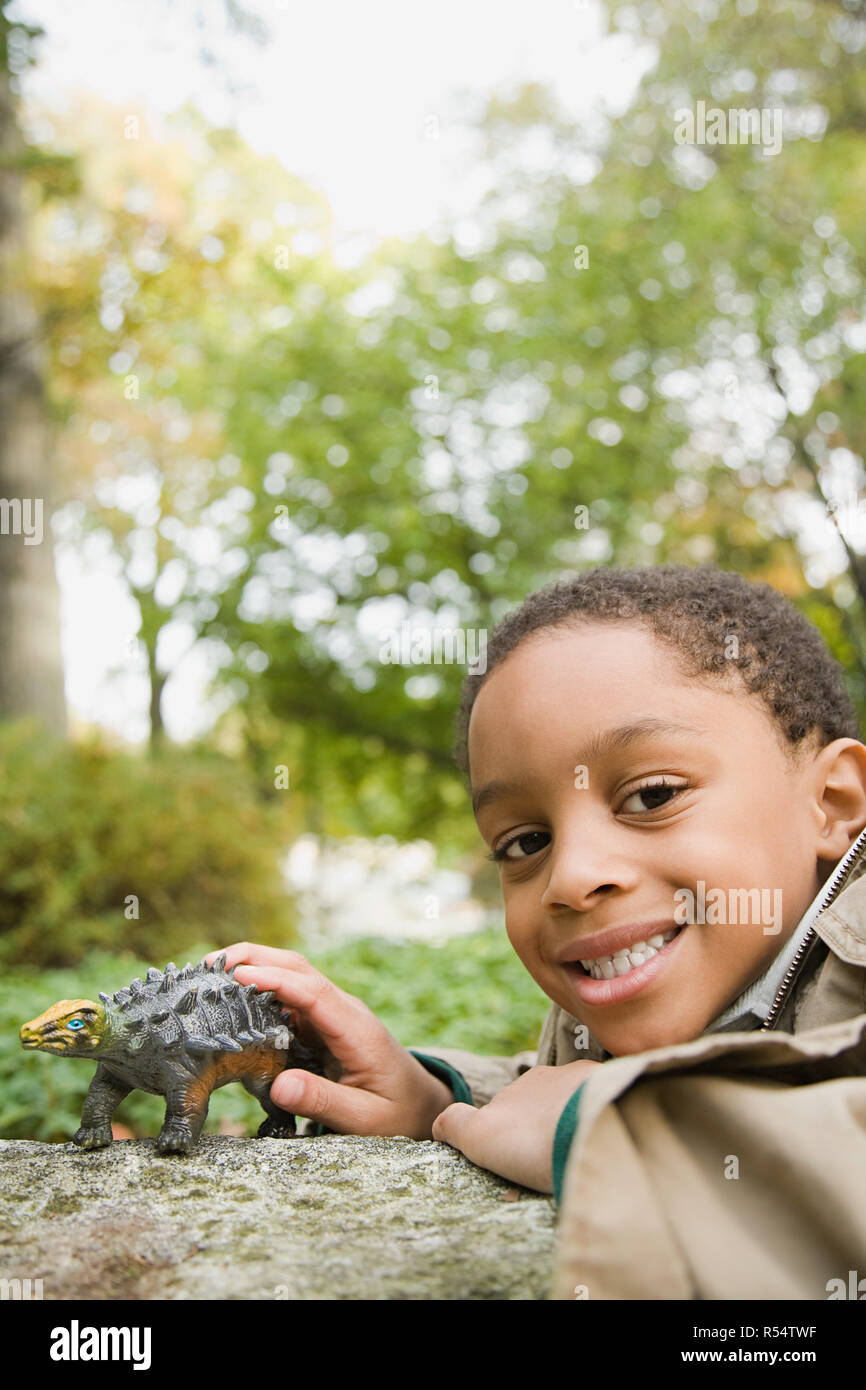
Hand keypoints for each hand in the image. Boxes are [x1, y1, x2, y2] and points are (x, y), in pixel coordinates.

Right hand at [205, 944, 454, 1139]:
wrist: (420, 1106)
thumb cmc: (396, 1113)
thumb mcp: (365, 1119)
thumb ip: (324, 1102)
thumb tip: (281, 1086)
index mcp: (356, 1029)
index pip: (313, 992)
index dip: (274, 980)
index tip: (236, 977)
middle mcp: (343, 1012)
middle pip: (298, 969)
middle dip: (255, 958)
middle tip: (208, 966)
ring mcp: (331, 1014)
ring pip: (290, 977)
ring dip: (253, 969)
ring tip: (207, 977)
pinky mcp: (320, 1024)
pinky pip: (288, 999)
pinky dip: (258, 991)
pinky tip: (229, 1000)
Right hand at [432, 1061, 601, 1192]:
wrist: (595, 1130)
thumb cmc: (534, 1137)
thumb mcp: (480, 1135)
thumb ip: (455, 1124)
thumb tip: (440, 1124)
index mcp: (529, 1082)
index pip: (516, 1102)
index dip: (516, 1128)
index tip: (522, 1154)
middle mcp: (563, 1075)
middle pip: (553, 1102)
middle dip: (552, 1125)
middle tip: (554, 1159)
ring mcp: (599, 1083)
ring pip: (585, 1105)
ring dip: (581, 1124)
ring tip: (583, 1155)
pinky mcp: (627, 1094)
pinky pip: (613, 1108)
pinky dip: (606, 1125)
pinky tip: (606, 1147)